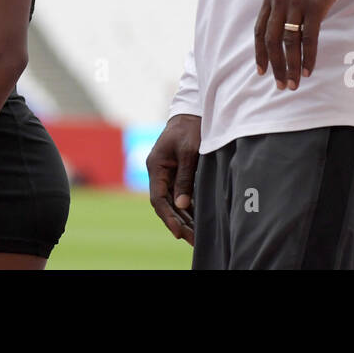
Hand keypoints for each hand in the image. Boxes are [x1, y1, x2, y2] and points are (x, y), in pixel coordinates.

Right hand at [146, 114, 199, 244]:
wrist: (193, 112)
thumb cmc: (190, 129)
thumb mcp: (188, 152)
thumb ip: (184, 179)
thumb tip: (182, 205)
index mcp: (156, 166)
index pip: (158, 199)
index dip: (167, 218)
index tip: (178, 233)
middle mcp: (158, 172)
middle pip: (165, 204)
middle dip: (178, 223)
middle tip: (193, 240)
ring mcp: (166, 173)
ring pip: (172, 202)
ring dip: (183, 218)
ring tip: (197, 236)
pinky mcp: (177, 173)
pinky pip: (180, 195)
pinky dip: (188, 208)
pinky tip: (198, 220)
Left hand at [254, 0, 341, 90]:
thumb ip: (281, 3)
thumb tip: (281, 26)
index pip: (259, 30)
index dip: (260, 53)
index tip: (261, 71)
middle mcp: (279, 1)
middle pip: (271, 40)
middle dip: (274, 65)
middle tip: (279, 84)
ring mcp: (296, 4)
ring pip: (289, 42)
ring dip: (290, 66)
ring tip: (293, 83)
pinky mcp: (315, 7)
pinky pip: (309, 38)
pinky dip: (308, 57)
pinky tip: (308, 70)